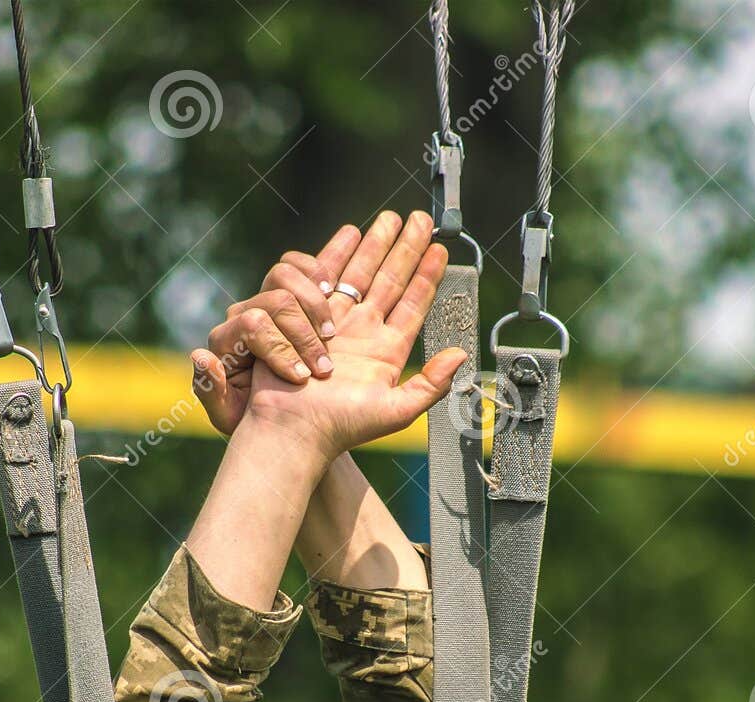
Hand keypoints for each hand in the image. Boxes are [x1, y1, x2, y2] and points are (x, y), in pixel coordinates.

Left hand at [191, 225, 363, 435]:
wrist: (279, 411)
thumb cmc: (253, 418)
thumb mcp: (231, 417)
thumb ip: (211, 391)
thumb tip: (200, 354)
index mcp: (225, 342)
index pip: (254, 325)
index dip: (281, 349)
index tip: (304, 379)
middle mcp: (242, 314)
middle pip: (275, 301)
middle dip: (303, 335)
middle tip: (325, 369)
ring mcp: (265, 299)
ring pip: (284, 275)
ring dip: (314, 303)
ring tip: (331, 334)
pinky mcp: (288, 293)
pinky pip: (297, 264)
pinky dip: (316, 272)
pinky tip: (334, 294)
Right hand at [243, 209, 466, 461]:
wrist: (293, 429)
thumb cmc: (341, 428)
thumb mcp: (396, 412)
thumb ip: (431, 385)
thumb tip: (461, 355)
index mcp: (388, 353)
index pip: (414, 305)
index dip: (429, 276)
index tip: (442, 250)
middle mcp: (365, 333)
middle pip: (391, 280)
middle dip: (406, 248)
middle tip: (421, 219)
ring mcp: (336, 323)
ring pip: (362, 273)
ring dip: (376, 246)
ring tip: (390, 219)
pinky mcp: (307, 319)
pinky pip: (326, 278)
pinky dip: (338, 255)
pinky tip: (350, 235)